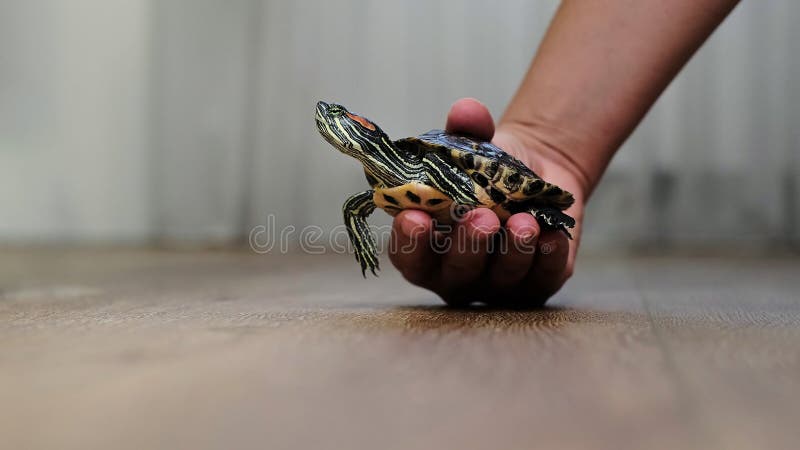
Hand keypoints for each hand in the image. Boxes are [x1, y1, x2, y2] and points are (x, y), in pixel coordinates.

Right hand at [388, 98, 585, 306]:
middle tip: (480, 215)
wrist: (539, 173)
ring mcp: (495, 286)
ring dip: (512, 250)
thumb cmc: (488, 168)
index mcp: (425, 246)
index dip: (408, 242)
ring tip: (524, 220)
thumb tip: (466, 109)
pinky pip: (541, 279)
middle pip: (455, 274)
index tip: (414, 216)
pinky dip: (547, 256)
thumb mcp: (474, 144)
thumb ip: (465, 128)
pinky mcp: (536, 285)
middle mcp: (455, 274)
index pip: (408, 257)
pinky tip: (553, 233)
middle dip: (467, 245)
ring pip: (500, 279)